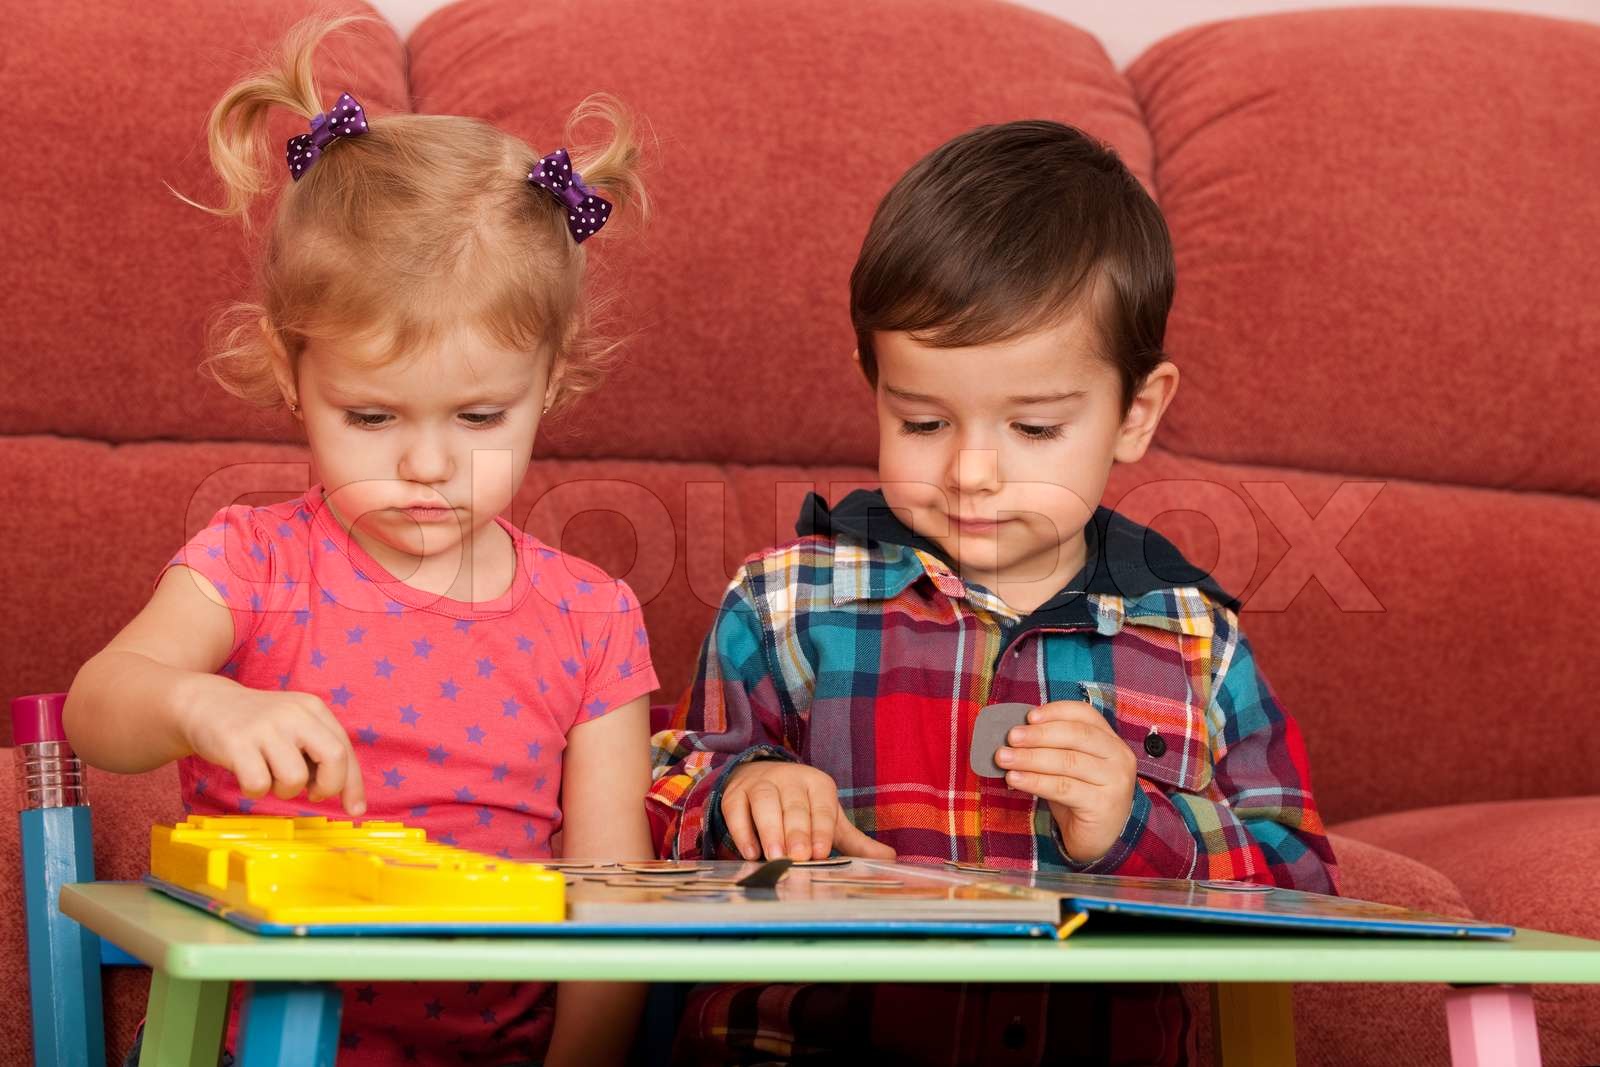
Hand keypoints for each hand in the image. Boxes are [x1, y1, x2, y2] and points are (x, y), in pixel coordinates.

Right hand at [178, 686, 366, 815]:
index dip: (354, 784)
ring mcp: (265, 727)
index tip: (355, 809)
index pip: (345, 748)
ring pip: (295, 778)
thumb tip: (345, 794)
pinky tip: (248, 776)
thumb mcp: (294, 726)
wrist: (206, 704)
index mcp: (313, 708)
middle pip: (334, 757)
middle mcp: (294, 714)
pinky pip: (259, 784)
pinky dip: (256, 791)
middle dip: (329, 786)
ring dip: (285, 791)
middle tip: (312, 793)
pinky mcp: (237, 743)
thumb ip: (318, 752)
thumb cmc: (258, 726)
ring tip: (271, 777)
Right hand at [720, 761, 894, 861]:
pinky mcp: (735, 793)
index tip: (821, 852)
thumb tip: (890, 859)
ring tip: (775, 856)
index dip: (821, 829)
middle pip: (794, 805)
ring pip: (765, 803)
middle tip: (798, 857)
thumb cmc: (802, 806)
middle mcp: (789, 778)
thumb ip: (854, 842)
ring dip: (769, 830)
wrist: (763, 778)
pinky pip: (736, 810)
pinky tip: (749, 852)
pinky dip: (741, 830)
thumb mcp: (829, 820)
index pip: (821, 807)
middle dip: (796, 832)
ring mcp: (760, 783)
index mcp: (817, 783)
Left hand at [996, 700, 1135, 863]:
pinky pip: (1063, 787)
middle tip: (1010, 738)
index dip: (1055, 712)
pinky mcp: (1103, 805)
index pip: (1085, 714)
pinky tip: (1015, 779)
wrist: (1097, 839)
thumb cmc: (1079, 797)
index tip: (1028, 716)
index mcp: (1110, 740)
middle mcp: (1118, 757)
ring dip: (1031, 758)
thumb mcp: (1068, 767)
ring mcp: (1115, 781)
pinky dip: (1035, 781)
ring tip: (1004, 758)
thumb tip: (1015, 735)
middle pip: (1076, 735)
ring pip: (1068, 761)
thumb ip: (1051, 747)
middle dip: (1039, 735)